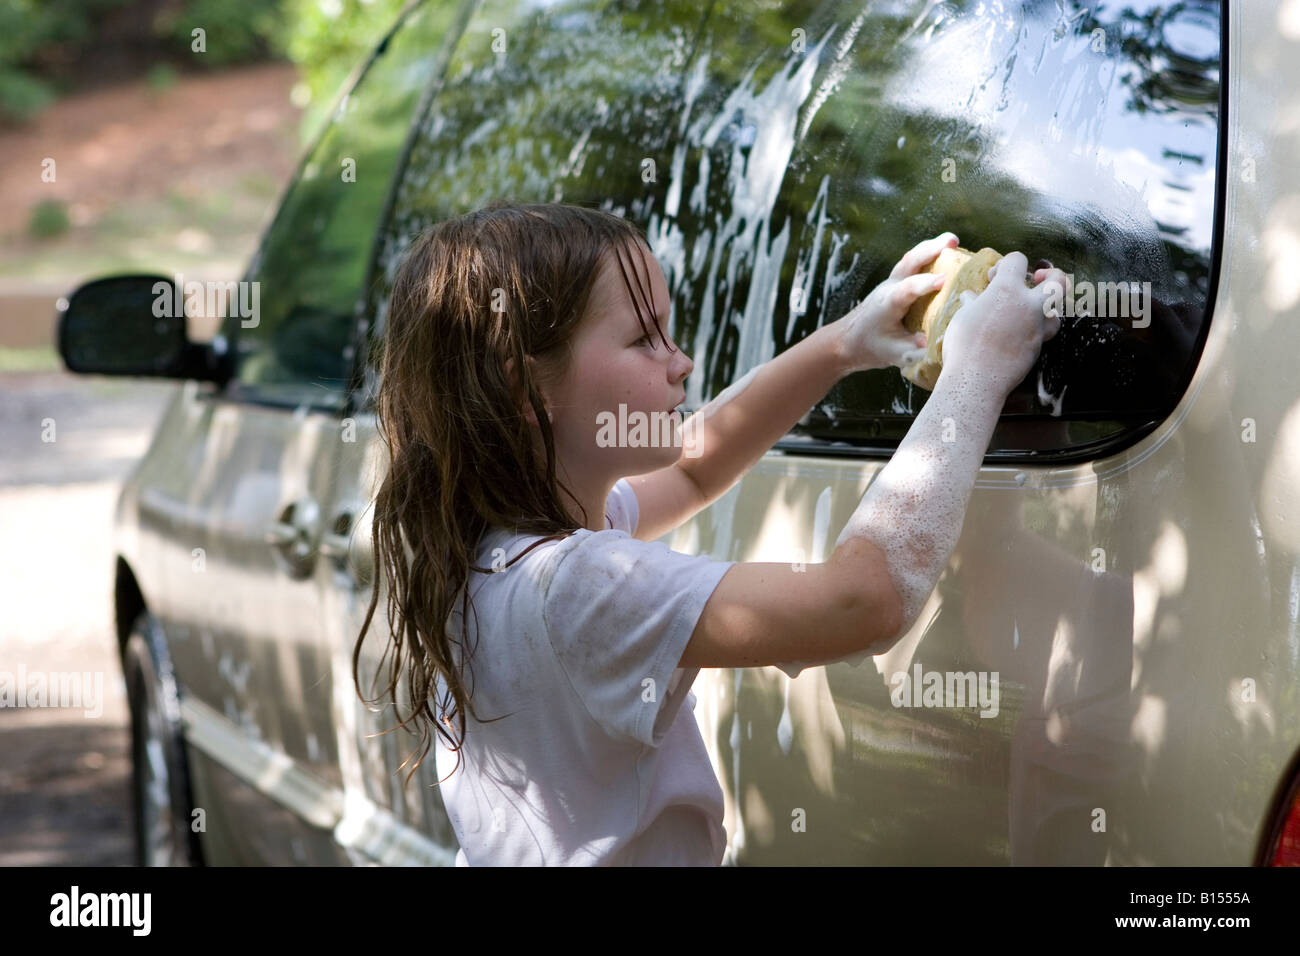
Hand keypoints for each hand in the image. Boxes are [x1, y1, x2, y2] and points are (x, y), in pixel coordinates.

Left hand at [833, 232, 959, 374]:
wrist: (849, 339)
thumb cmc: (871, 347)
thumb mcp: (890, 355)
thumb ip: (909, 352)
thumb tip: (928, 344)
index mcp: (887, 304)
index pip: (906, 289)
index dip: (924, 284)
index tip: (943, 280)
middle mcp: (889, 288)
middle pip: (908, 263)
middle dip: (930, 250)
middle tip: (952, 241)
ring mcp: (891, 282)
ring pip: (910, 258)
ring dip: (931, 247)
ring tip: (952, 239)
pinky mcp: (896, 282)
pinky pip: (912, 263)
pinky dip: (928, 253)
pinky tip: (944, 249)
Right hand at [940, 251, 1069, 395]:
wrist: (975, 379)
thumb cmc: (964, 345)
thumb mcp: (962, 318)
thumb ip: (973, 303)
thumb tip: (971, 297)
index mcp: (1007, 290)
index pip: (1017, 260)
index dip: (1006, 264)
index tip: (994, 276)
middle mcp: (1028, 305)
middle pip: (1057, 282)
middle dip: (1051, 276)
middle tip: (1036, 280)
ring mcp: (1037, 328)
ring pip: (1056, 312)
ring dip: (1046, 308)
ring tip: (1028, 311)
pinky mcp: (1037, 348)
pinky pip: (1043, 334)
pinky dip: (1034, 330)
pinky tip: (1019, 334)